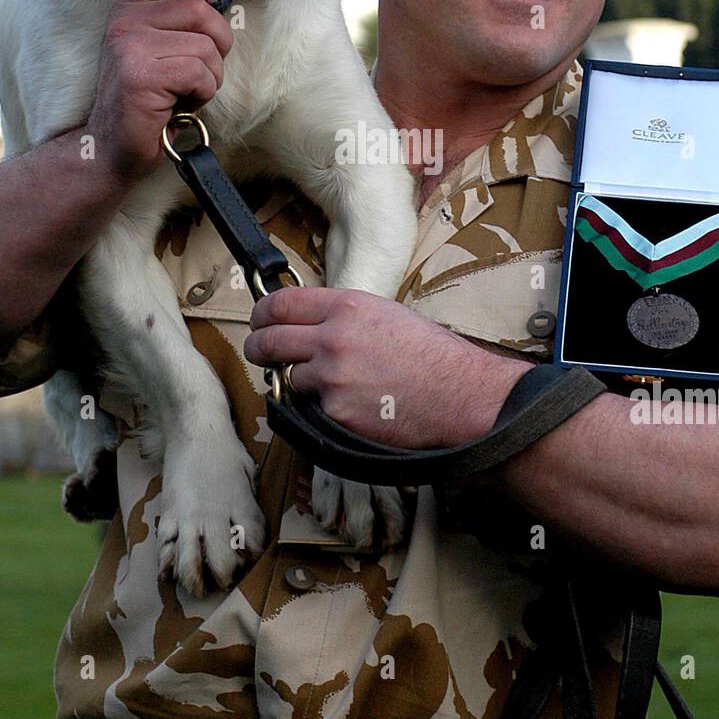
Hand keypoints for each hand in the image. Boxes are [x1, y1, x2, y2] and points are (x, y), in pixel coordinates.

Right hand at [84, 0, 234, 185]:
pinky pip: (199, 74)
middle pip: (202, 11)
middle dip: (216, 49)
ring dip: (209, 79)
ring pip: (206, 48)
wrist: (110, 149)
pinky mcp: (140, 76)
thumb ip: (178, 23)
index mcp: (130, 9)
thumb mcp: (159, 52)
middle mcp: (125, 20)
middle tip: (196, 76)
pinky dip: (201, 96)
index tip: (200, 22)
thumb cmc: (148, 103)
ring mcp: (130, 46)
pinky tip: (178, 107)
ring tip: (182, 94)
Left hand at [243, 287, 532, 448]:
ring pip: (289, 378)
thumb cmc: (432, 355)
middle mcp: (333, 338)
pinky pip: (314, 410)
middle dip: (258, 348)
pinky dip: (325, 410)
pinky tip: (354, 407)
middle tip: (259, 352)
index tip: (258, 321)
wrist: (460, 393)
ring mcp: (331, 377)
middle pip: (269, 341)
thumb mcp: (385, 316)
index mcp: (346, 306)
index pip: (281, 304)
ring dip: (298, 383)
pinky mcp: (336, 413)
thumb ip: (343, 317)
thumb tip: (308, 324)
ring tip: (327, 385)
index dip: (262, 313)